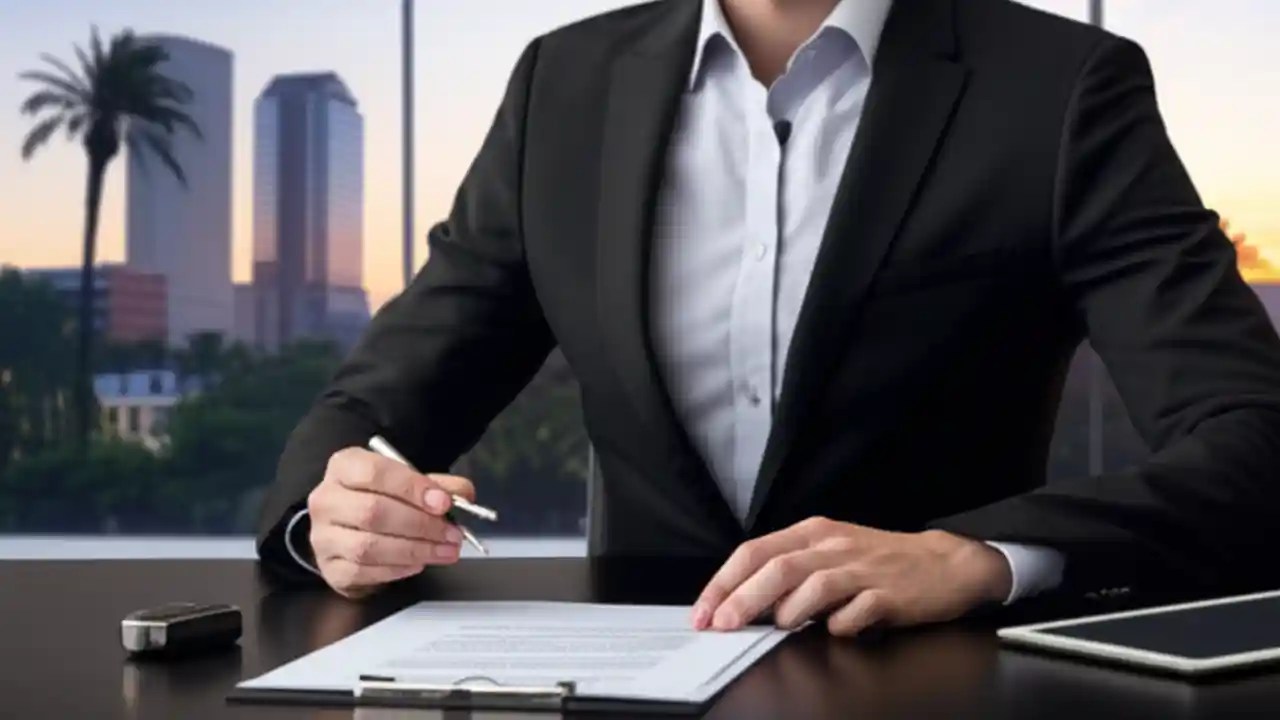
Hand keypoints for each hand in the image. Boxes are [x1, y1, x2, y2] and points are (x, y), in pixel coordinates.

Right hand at [307, 447, 476, 598]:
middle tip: (453, 534)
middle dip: (420, 524)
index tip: (443, 503)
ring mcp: (323, 536)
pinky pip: (364, 572)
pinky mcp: (330, 568)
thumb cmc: (384, 499)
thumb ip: (437, 486)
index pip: (373, 473)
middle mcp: (326, 499)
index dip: (411, 488)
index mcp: (344, 467)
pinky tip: (419, 563)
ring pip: (368, 546)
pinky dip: (398, 569)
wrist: (353, 530)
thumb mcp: (409, 483)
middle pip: (373, 512)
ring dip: (415, 550)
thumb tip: (464, 495)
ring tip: (445, 551)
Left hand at [691, 517, 1011, 636]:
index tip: (704, 611)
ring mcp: (861, 568)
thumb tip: (745, 602)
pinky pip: (854, 612)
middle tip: (722, 626)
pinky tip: (834, 631)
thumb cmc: (881, 562)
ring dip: (787, 612)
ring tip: (781, 628)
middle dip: (742, 600)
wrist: (945, 564)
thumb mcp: (830, 554)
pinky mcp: (888, 593)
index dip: (724, 582)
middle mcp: (833, 546)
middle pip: (777, 568)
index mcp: (813, 533)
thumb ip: (791, 572)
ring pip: (811, 585)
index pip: (755, 551)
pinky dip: (837, 625)